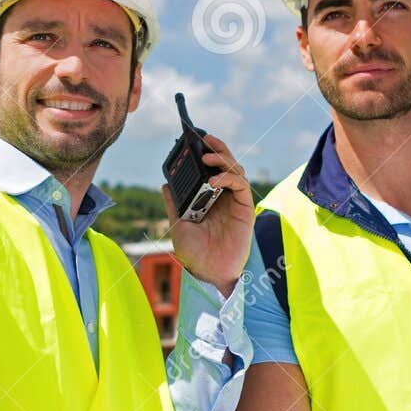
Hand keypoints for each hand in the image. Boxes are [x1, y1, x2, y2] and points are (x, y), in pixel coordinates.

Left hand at [161, 132, 253, 297]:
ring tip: (206, 157)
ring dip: (223, 159)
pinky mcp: (244, 209)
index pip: (211, 169)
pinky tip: (214, 180)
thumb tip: (165, 184)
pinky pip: (240, 186)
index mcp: (209, 198)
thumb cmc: (195, 253)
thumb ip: (174, 204)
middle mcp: (224, 197)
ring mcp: (235, 202)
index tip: (194, 140)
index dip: (205, 153)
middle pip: (226, 164)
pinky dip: (228, 178)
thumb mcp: (178, 225)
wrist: (208, 273)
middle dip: (217, 148)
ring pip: (236, 170)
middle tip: (204, 137)